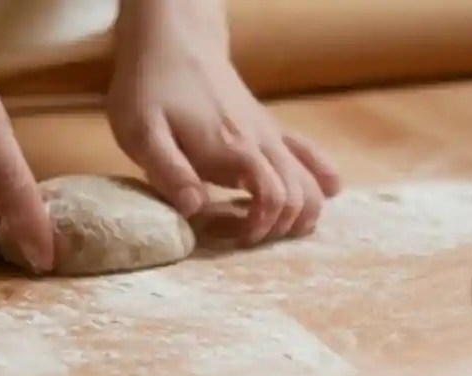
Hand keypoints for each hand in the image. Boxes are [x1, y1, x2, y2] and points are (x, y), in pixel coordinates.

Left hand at [108, 0, 340, 244]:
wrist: (171, 41)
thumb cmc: (150, 88)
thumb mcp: (141, 132)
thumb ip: (168, 172)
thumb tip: (194, 209)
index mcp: (234, 150)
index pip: (273, 199)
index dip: (261, 226)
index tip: (235, 238)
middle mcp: (262, 143)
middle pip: (300, 196)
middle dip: (281, 226)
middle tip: (247, 236)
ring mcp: (269, 134)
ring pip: (311, 179)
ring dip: (304, 209)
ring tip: (278, 227)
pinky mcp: (268, 127)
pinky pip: (308, 152)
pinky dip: (322, 176)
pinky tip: (330, 191)